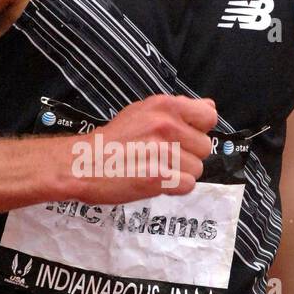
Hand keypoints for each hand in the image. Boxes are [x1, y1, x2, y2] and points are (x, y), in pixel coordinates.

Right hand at [66, 94, 215, 204]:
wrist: (83, 163)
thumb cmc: (112, 140)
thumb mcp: (142, 111)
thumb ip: (176, 110)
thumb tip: (210, 108)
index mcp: (164, 105)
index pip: (209, 116)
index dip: (199, 130)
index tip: (184, 137)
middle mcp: (165, 125)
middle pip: (204, 147)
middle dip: (188, 155)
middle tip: (163, 157)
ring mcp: (162, 151)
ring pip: (197, 169)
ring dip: (180, 173)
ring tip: (155, 168)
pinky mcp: (158, 177)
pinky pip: (187, 185)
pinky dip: (174, 188)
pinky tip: (155, 181)